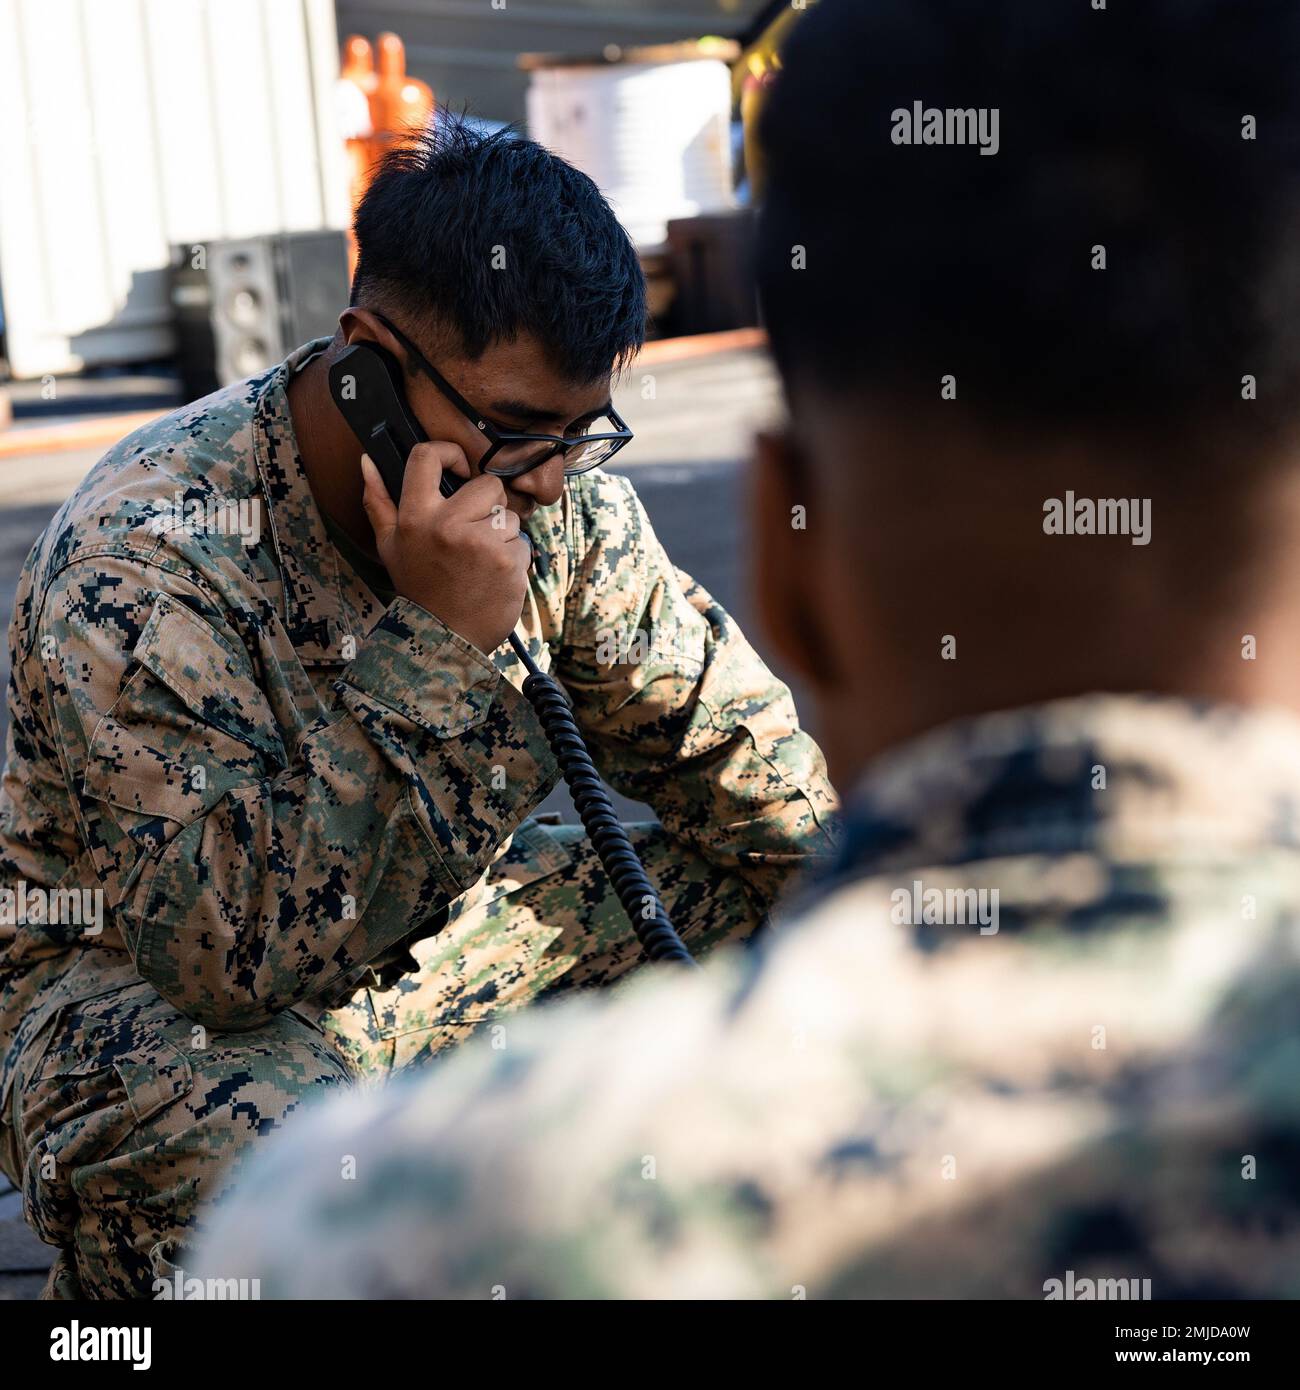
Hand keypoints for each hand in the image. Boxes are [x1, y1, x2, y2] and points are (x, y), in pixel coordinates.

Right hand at [360, 443, 531, 654]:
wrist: (445, 636)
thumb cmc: (420, 586)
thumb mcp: (390, 545)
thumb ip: (378, 501)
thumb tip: (367, 460)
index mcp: (416, 517)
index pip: (427, 457)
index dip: (450, 454)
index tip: (459, 470)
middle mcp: (448, 526)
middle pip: (488, 485)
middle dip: (488, 506)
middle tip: (473, 534)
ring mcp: (482, 543)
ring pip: (510, 516)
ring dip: (501, 535)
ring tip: (481, 561)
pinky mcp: (509, 561)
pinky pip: (522, 543)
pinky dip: (513, 559)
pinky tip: (494, 576)